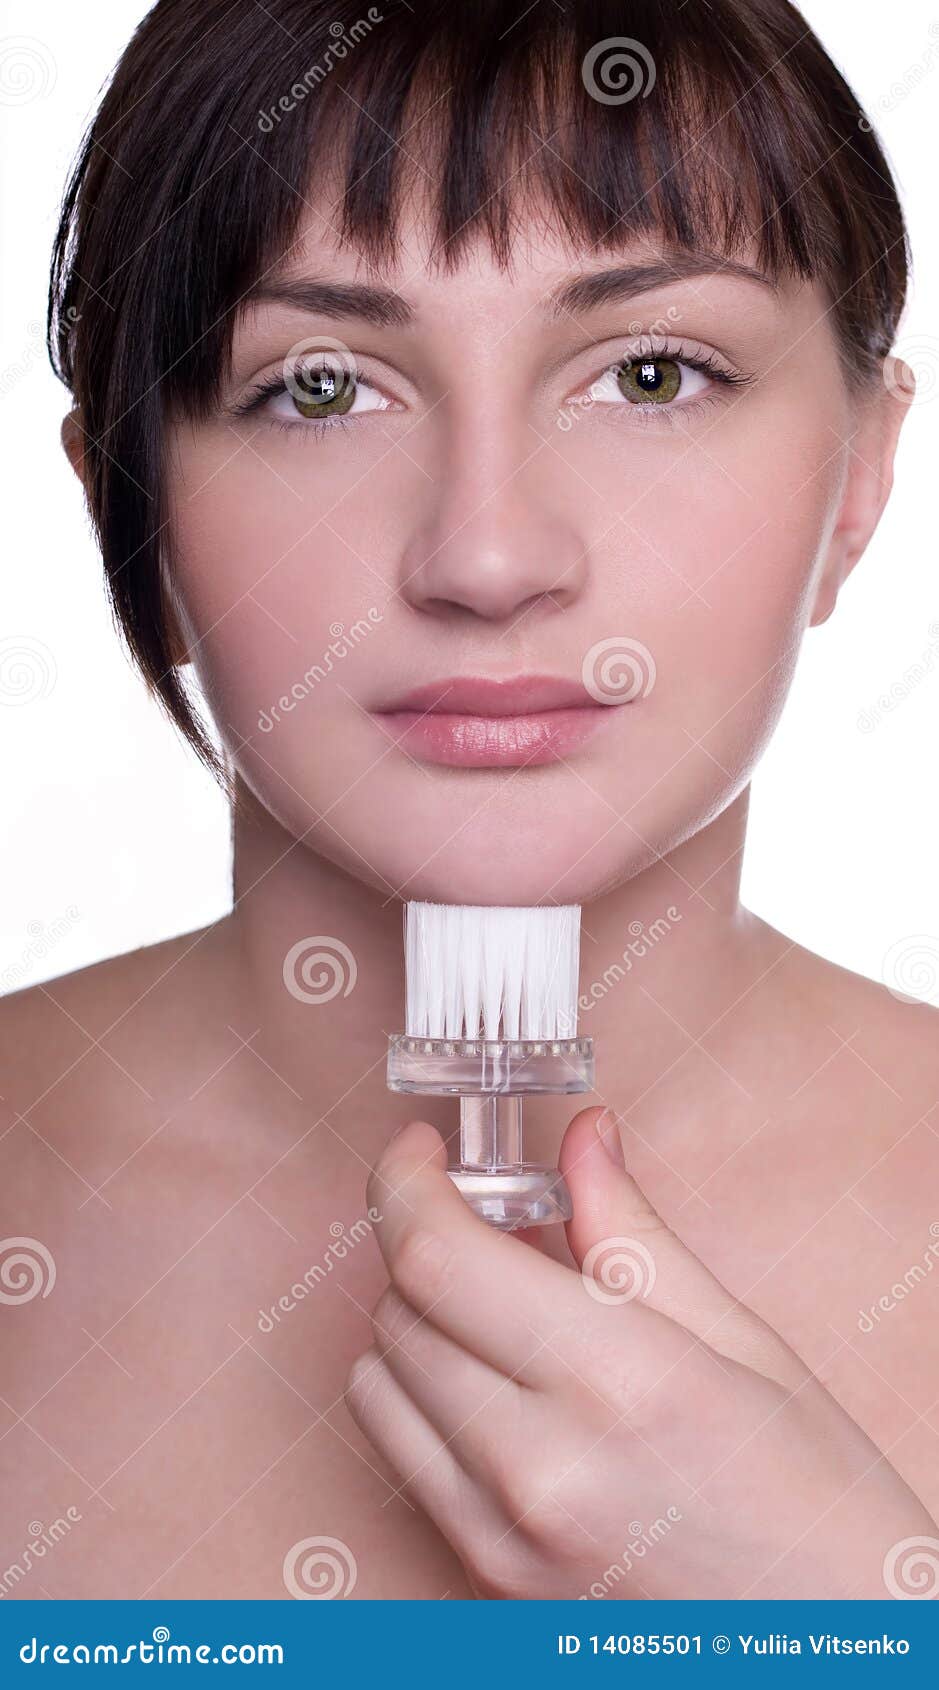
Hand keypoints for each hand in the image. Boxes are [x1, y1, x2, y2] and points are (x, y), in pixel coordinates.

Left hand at [345, 1107, 936, 1598]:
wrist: (836, 1656)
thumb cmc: (819, 1508)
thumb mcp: (748, 1348)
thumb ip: (636, 1234)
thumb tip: (583, 1138)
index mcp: (619, 1382)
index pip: (437, 1258)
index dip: (405, 1183)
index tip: (420, 1150)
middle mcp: (538, 1466)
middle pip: (397, 1311)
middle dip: (422, 1244)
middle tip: (486, 1225)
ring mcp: (500, 1539)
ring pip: (376, 1385)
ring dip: (414, 1324)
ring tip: (493, 1311)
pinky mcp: (484, 1584)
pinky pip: (402, 1461)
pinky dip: (421, 1400)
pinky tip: (495, 1387)